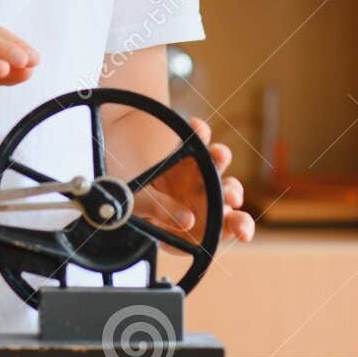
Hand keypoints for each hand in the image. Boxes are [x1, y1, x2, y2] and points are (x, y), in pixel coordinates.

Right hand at [135, 117, 255, 245]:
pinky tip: (196, 126)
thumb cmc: (134, 207)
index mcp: (200, 221)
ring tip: (219, 154)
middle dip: (233, 193)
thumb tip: (188, 220)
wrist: (115, 182)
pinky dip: (200, 133)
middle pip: (228, 195)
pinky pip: (197, 140)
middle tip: (231, 197)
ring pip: (217, 165)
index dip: (239, 227)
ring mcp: (196, 174)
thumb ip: (164, 215)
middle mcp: (204, 198)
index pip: (226, 226)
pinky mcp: (186, 153)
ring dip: (221, 158)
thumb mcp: (144, 212)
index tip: (242, 231)